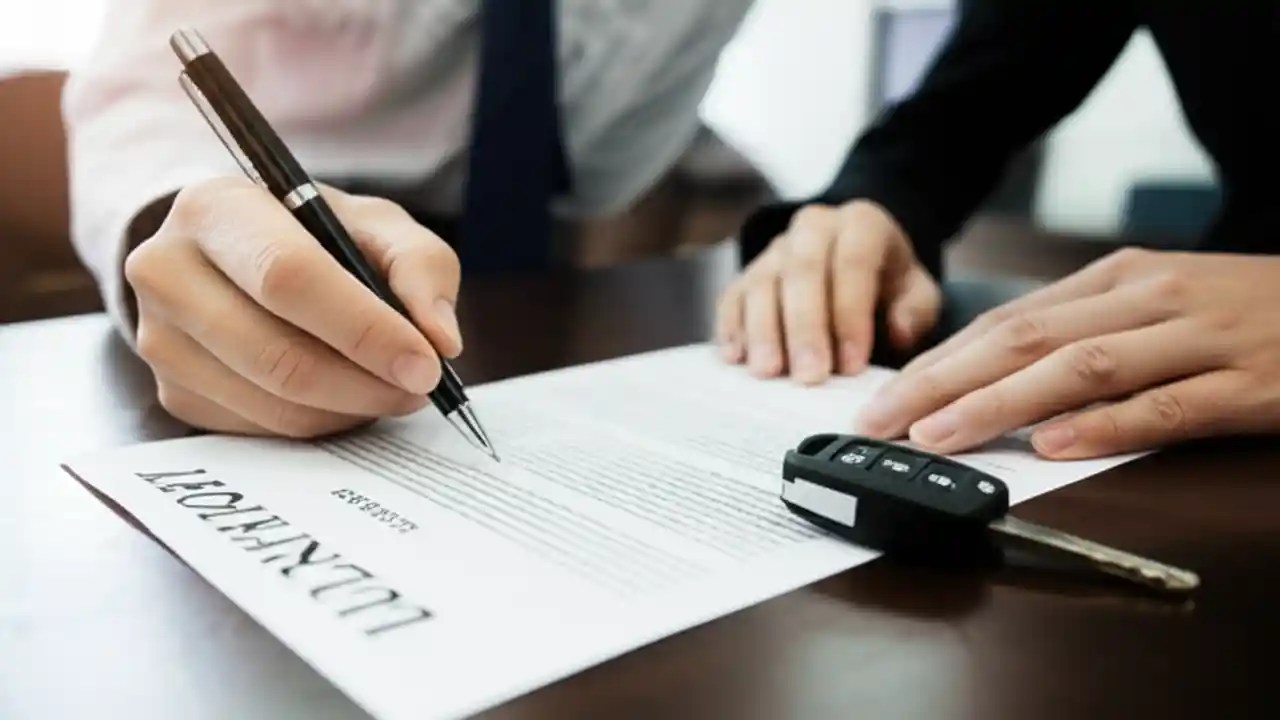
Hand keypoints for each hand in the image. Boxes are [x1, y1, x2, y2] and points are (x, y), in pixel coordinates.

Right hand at [126, 177, 461, 436]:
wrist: (242, 259)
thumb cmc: (317, 235)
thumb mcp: (377, 225)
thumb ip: (421, 267)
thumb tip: (440, 340)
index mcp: (214, 209)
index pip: (288, 277)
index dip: (364, 328)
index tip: (426, 363)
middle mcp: (166, 271)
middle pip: (276, 353)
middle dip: (366, 382)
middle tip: (421, 386)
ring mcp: (159, 338)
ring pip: (273, 403)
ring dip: (351, 408)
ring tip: (392, 387)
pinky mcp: (174, 392)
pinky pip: (262, 429)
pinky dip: (321, 422)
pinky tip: (346, 394)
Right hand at [715, 200, 939, 382]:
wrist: (856, 260)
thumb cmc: (889, 284)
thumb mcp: (918, 292)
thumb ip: (914, 311)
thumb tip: (897, 332)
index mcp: (861, 223)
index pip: (853, 263)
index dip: (850, 314)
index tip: (852, 365)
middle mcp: (813, 227)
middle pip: (802, 271)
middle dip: (804, 327)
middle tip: (809, 376)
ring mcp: (775, 248)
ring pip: (762, 282)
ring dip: (763, 331)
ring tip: (769, 372)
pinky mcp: (748, 273)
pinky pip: (733, 296)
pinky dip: (731, 327)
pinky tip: (735, 358)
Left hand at [857, 248, 1279, 458]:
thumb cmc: (1242, 308)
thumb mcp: (1154, 301)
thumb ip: (1080, 330)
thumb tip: (990, 371)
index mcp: (1117, 279)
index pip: (1006, 322)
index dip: (937, 363)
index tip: (882, 398)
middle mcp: (1146, 298)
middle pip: (1023, 340)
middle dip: (941, 383)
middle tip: (882, 422)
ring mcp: (1196, 338)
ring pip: (1080, 368)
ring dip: (1000, 403)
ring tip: (940, 435)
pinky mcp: (1245, 383)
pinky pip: (1166, 407)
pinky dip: (1105, 426)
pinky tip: (1054, 446)